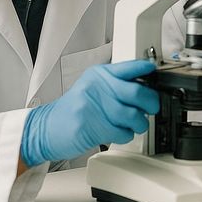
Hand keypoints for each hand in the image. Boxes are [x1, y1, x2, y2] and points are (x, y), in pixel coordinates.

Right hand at [20, 59, 159, 165]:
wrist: (45, 129)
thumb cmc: (73, 111)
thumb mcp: (92, 88)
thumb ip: (115, 84)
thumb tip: (147, 87)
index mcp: (99, 75)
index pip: (129, 67)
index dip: (146, 70)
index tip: (156, 73)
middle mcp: (96, 86)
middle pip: (137, 93)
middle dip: (152, 103)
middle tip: (153, 108)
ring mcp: (93, 106)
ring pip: (133, 115)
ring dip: (140, 123)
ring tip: (136, 125)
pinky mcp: (91, 126)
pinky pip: (122, 132)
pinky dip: (126, 135)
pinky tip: (120, 133)